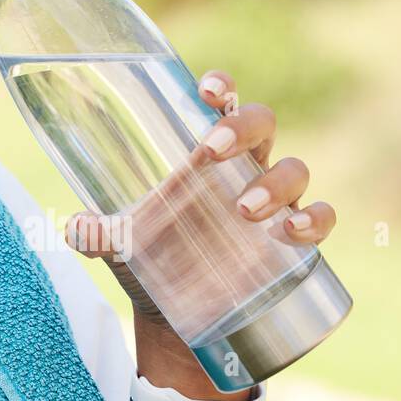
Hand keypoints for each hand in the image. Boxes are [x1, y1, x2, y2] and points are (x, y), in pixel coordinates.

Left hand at [64, 67, 337, 326]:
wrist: (178, 315)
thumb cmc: (152, 255)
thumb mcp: (121, 243)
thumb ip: (97, 233)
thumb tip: (77, 228)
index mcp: (204, 150)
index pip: (219, 102)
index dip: (220, 86)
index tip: (206, 91)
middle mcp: (244, 165)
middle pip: (261, 122)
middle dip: (241, 128)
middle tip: (209, 151)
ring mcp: (275, 200)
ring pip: (294, 168)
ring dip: (274, 183)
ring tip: (243, 210)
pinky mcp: (297, 239)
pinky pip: (322, 217)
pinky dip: (315, 219)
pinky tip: (292, 232)